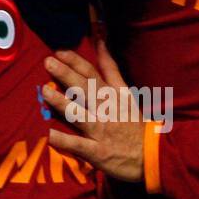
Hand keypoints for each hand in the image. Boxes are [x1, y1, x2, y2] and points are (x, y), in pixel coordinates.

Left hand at [43, 42, 146, 180]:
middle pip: (86, 89)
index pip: (93, 74)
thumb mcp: (126, 92)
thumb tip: (100, 43)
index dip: (76, 61)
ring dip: (63, 103)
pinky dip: (65, 141)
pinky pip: (79, 146)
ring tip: (45, 91)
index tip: (59, 51)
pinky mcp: (98, 151)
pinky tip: (50, 135)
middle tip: (48, 62)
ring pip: (80, 114)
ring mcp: (101, 130)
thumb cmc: (135, 123)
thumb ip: (111, 69)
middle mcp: (106, 110)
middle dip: (67, 75)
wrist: (153, 155)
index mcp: (113, 95)